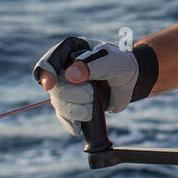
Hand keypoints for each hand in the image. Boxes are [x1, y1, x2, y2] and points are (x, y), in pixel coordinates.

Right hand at [32, 37, 157, 135]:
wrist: (130, 79)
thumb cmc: (122, 64)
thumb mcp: (112, 61)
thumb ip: (93, 66)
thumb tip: (70, 76)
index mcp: (69, 50)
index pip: (50, 61)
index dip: (47, 72)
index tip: (50, 84)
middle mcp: (63, 68)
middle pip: (54, 86)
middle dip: (72, 94)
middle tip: (91, 94)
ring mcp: (67, 87)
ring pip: (58, 102)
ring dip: (75, 109)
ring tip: (92, 106)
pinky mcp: (73, 104)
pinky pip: (64, 116)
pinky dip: (71, 122)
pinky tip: (78, 127)